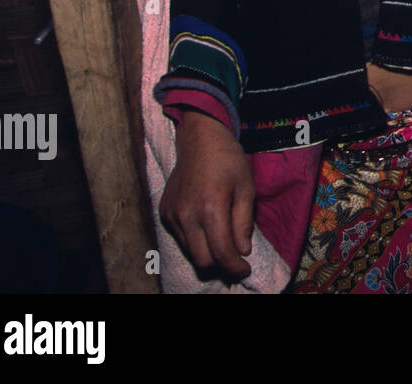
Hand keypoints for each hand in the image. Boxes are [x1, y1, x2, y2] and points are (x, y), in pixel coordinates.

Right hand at [159, 109, 254, 278]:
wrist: (200, 140)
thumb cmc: (228, 161)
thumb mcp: (246, 188)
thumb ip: (243, 223)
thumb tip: (242, 251)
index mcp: (210, 208)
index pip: (221, 253)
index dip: (235, 268)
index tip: (245, 271)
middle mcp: (187, 215)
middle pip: (202, 260)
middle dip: (221, 265)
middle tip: (236, 260)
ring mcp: (172, 214)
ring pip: (190, 252)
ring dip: (207, 253)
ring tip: (223, 241)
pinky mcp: (164, 212)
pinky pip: (180, 238)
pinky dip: (195, 240)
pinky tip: (206, 226)